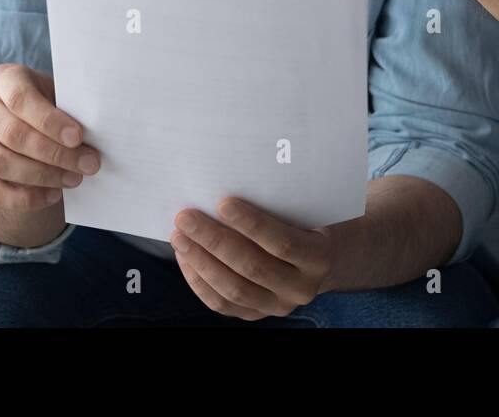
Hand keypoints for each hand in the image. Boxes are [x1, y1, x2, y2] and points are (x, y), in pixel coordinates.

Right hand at [0, 63, 100, 212]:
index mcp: (5, 78)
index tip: (78, 137)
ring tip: (74, 178)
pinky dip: (25, 198)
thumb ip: (73, 108)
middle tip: (88, 164)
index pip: (19, 98)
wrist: (29, 125)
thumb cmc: (54, 106)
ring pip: (1, 163)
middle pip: (12, 134)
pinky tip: (53, 195)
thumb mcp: (63, 96)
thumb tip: (98, 131)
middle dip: (54, 153)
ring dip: (42, 176)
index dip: (49, 120)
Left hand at [169, 197, 335, 320]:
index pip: (283, 243)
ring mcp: (277, 306)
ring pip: (233, 289)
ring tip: (179, 236)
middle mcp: (301, 288)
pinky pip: (221, 304)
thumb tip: (226, 184)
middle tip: (186, 217)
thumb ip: (277, 203)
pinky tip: (186, 257)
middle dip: (214, 240)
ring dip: (201, 261)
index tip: (222, 203)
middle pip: (252, 266)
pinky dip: (198, 280)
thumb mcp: (301, 210)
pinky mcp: (255, 314)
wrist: (313, 259)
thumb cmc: (300, 221)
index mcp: (318, 257)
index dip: (252, 224)